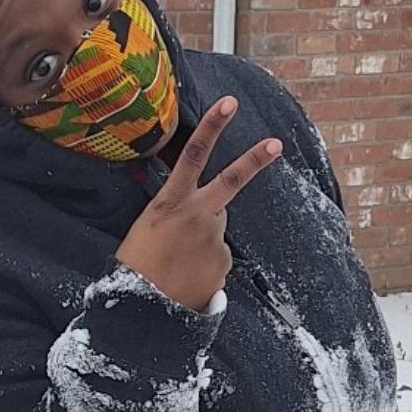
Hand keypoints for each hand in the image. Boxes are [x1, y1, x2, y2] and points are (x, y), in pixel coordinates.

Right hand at [115, 96, 281, 311]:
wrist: (142, 307)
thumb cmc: (135, 265)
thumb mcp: (147, 227)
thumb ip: (176, 213)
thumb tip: (199, 216)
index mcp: (171, 201)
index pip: (193, 155)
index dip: (212, 126)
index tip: (228, 104)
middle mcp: (197, 214)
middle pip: (231, 181)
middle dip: (254, 159)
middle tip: (275, 144)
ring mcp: (214, 237)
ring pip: (217, 228)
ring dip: (204, 239)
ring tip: (178, 261)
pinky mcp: (224, 260)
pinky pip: (218, 256)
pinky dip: (206, 264)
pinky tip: (188, 275)